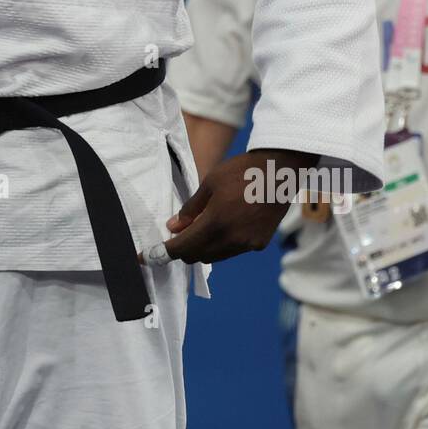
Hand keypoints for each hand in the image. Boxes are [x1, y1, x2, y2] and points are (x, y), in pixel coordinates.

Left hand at [162, 148, 317, 263]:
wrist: (280, 172)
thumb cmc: (242, 172)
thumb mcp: (210, 183)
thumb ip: (190, 209)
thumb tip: (173, 228)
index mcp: (216, 222)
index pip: (182, 248)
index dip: (163, 253)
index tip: (147, 256)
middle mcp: (232, 239)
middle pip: (197, 256)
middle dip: (183, 248)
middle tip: (178, 232)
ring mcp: (247, 244)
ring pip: (214, 256)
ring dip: (202, 247)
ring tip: (201, 226)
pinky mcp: (259, 244)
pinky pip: (231, 251)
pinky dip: (221, 244)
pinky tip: (224, 226)